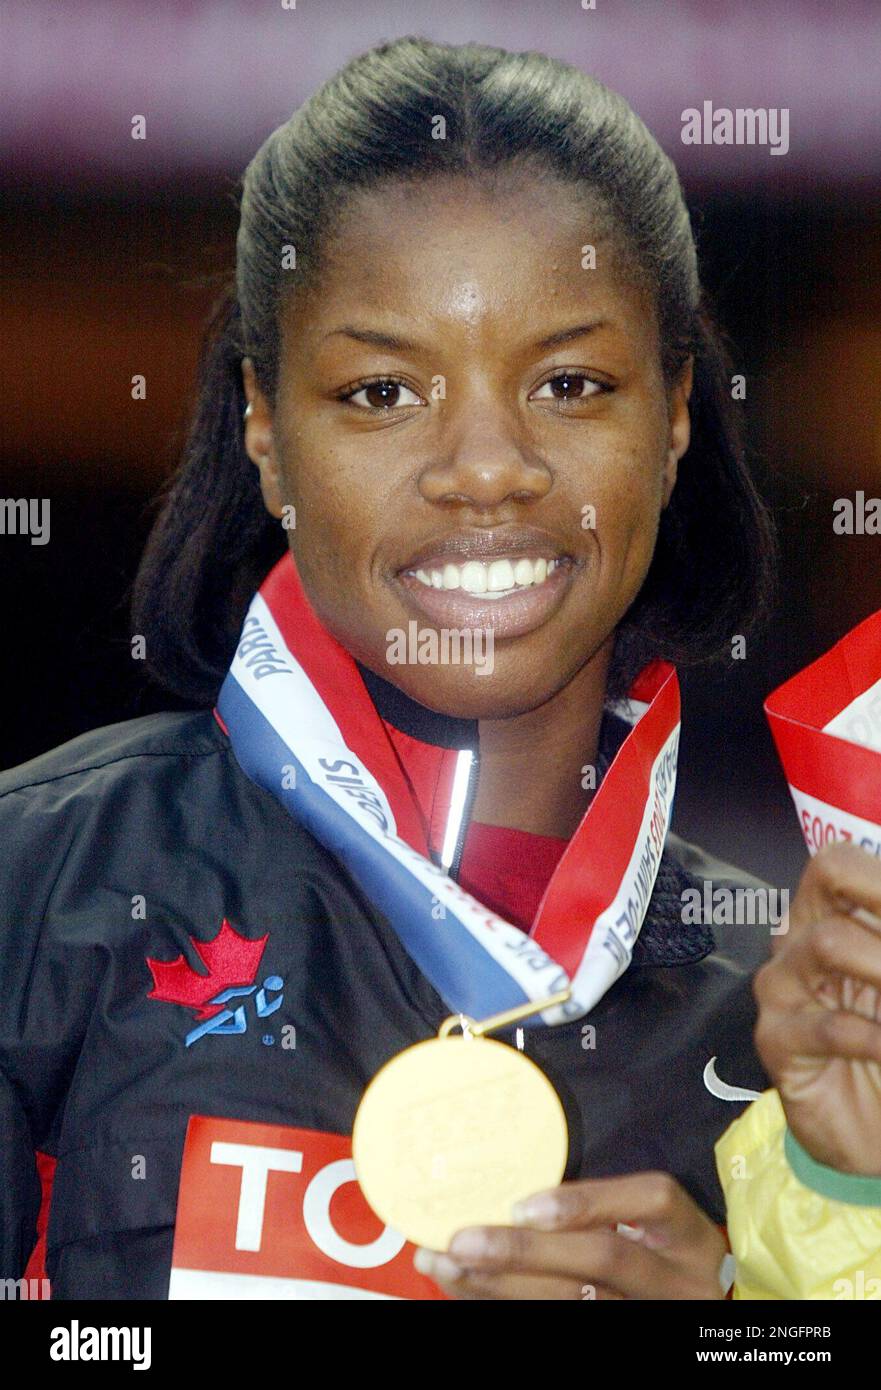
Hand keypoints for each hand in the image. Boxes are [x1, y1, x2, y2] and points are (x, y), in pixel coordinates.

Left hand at [414, 1172, 727, 1298]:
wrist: (708, 1312)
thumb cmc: (665, 1251)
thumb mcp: (656, 1224)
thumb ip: (606, 1206)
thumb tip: (512, 1185)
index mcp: (686, 1231)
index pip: (651, 1200)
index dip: (587, 1203)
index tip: (523, 1202)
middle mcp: (674, 1278)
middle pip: (602, 1261)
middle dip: (524, 1251)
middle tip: (461, 1241)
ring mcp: (649, 1313)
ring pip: (572, 1303)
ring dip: (498, 1285)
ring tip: (444, 1265)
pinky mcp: (618, 1337)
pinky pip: (555, 1324)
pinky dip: (501, 1304)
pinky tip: (464, 1289)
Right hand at [754, 841, 880, 1174]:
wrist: (862, 1130)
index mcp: (830, 916)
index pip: (843, 863)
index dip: (880, 877)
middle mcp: (801, 939)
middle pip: (826, 873)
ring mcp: (782, 987)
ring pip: (828, 941)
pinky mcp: (776, 1041)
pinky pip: (828, 1026)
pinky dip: (876, 1036)